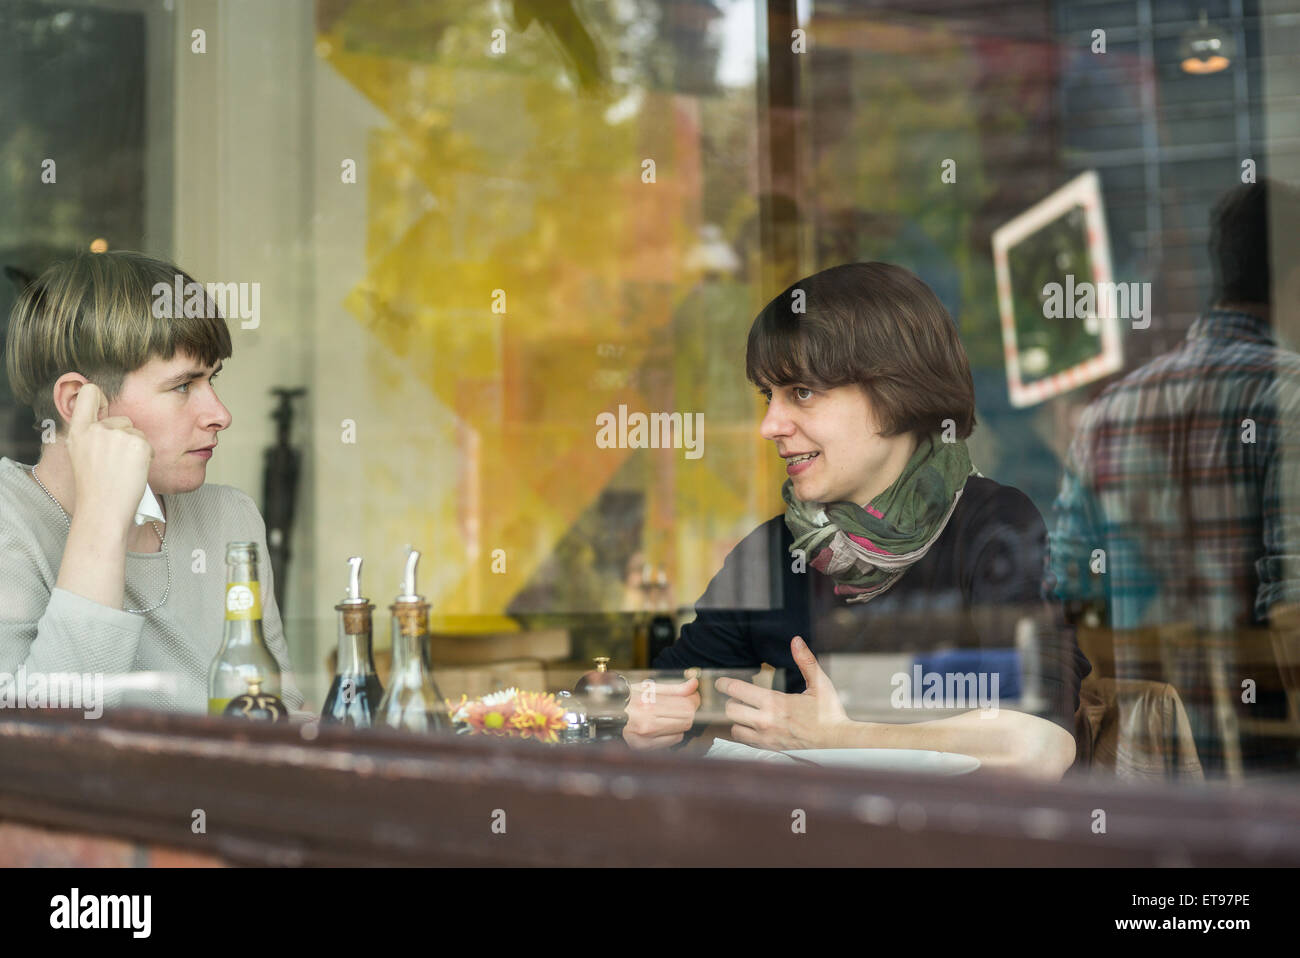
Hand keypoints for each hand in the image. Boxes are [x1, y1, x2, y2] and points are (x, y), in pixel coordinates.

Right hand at [64, 382, 152, 532]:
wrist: (103, 510)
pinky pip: (148, 445)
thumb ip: (92, 434)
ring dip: (136, 448)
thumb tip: (109, 419)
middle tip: (116, 464)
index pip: (87, 393)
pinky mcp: (138, 443)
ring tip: (123, 470)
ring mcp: (118, 435)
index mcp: (78, 431)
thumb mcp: (82, 454)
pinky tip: (134, 472)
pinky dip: (146, 457)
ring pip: (137, 433)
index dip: (98, 395)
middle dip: (125, 437)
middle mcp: (96, 429)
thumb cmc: (95, 487)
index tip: (103, 403)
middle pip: (122, 419)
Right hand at [623, 676, 700, 749]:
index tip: (693, 697)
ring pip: (680, 734)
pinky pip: (670, 743)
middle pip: (686, 721)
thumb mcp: (650, 688)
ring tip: (668, 716)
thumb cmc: (628, 698)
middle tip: (683, 706)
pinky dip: (671, 735)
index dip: (694, 701)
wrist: (607, 712)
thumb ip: (674, 688)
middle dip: (689, 712)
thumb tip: (694, 684)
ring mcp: (644, 739)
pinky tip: (662, 727)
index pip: (686, 707)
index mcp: (648, 705)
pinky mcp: (643, 748)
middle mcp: (647, 724)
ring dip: (680, 724)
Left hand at [718, 636, 850, 750]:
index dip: (724, 684)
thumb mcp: (820, 684)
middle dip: (731, 702)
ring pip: (734, 729)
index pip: (737, 690)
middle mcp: (765, 721)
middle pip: (730, 710)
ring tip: (747, 714)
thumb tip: (796, 640)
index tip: (720, 682)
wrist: (839, 744)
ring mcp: (766, 738)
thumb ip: (805, 661)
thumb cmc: (830, 713)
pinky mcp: (770, 750)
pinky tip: (754, 729)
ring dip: (737, 721)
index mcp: (774, 702)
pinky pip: (745, 743)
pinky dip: (745, 735)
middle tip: (737, 698)